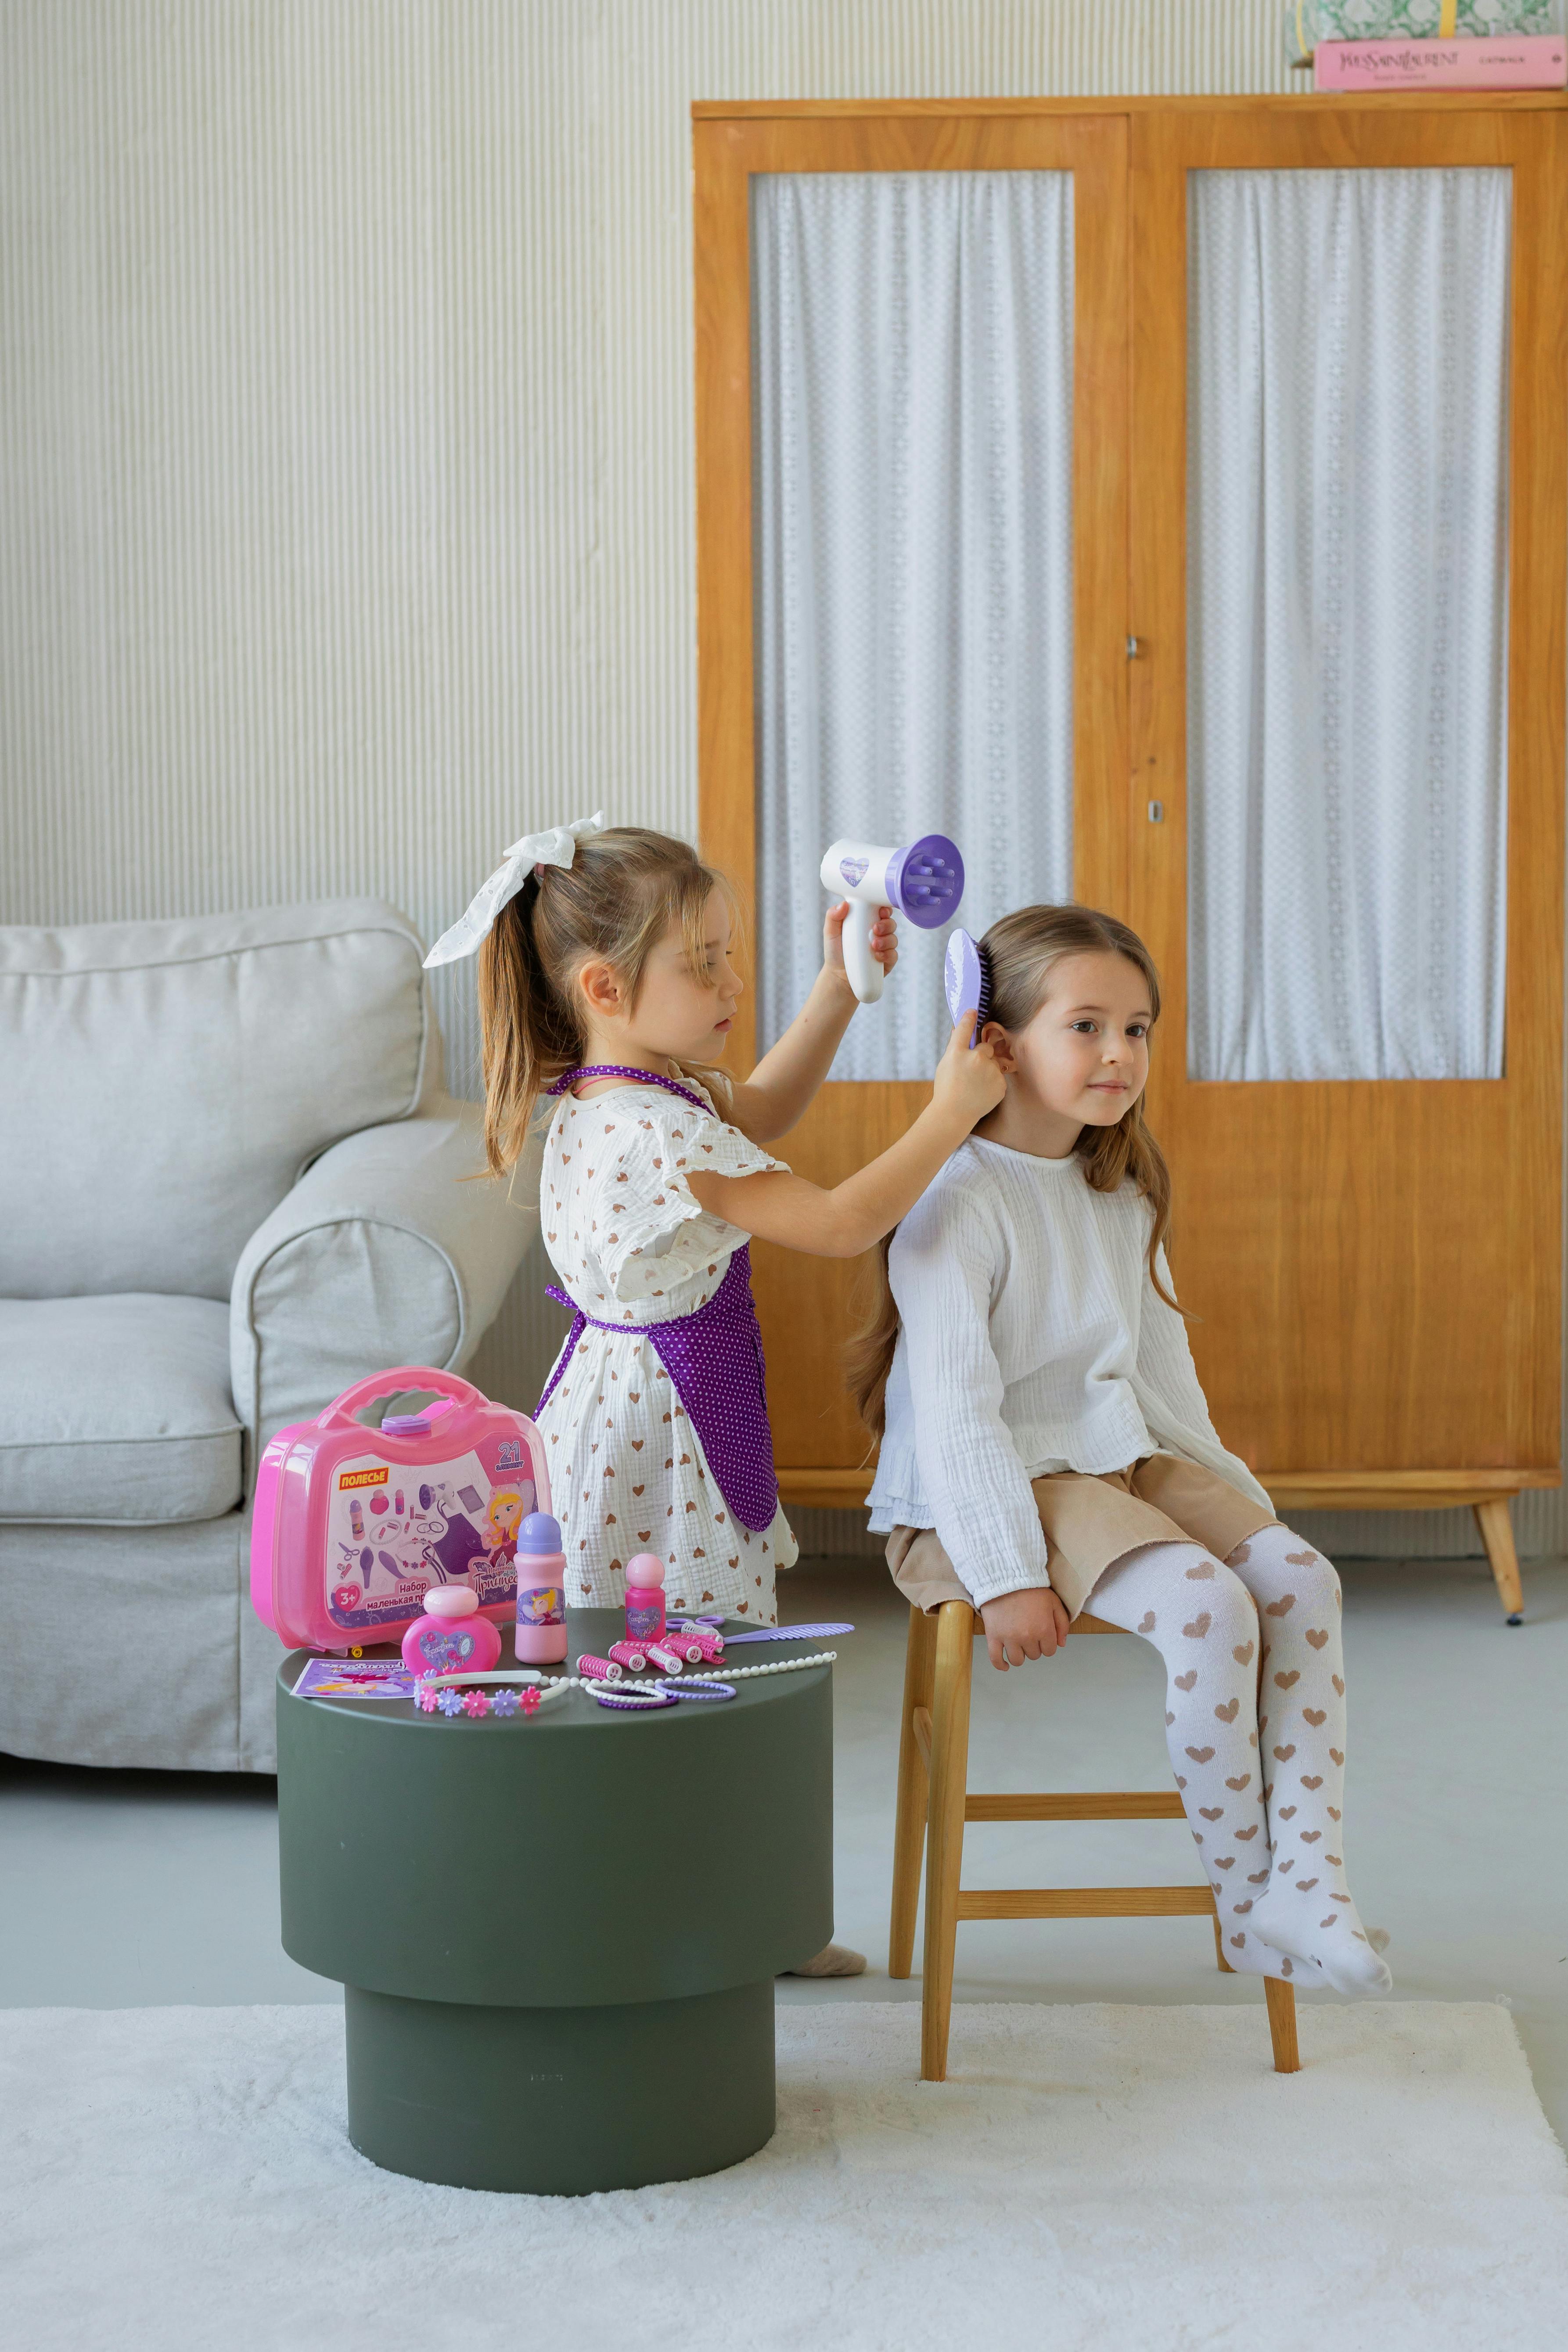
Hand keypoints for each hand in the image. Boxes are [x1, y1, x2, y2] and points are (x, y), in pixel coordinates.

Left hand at [824, 899, 897, 989]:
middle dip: (886, 924)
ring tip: (874, 945)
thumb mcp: (830, 932)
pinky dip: (887, 954)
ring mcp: (884, 946)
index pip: (880, 910)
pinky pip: (893, 955)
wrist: (838, 975)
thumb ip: (832, 916)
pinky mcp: (887, 960)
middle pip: (890, 923)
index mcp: (866, 921)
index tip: (881, 911)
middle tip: (875, 929)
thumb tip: (844, 904)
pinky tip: (877, 956)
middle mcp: (878, 932)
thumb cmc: (835, 951)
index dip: (884, 908)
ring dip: (886, 940)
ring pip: (893, 938)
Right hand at [931, 1014, 1006, 1130]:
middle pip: (986, 1047)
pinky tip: (981, 1091)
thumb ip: (954, 1047)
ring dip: (988, 1069)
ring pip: (994, 1063)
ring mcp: (990, 1071)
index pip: (963, 1029)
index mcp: (957, 1053)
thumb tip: (958, 1029)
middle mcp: (976, 1059)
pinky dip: (992, 1082)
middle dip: (982, 1055)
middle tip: (972, 1069)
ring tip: (975, 1084)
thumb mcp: (944, 1065)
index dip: (968, 1018)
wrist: (955, 1114)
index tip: (973, 1010)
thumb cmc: (946, 1089)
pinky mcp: (1001, 1084)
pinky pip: (999, 1077)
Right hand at [980, 1587, 1070, 1669]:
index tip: (1043, 1634)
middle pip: (1034, 1655)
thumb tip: (1061, 1644)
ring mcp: (1009, 1638)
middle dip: (1034, 1646)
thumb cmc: (1031, 1589)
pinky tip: (1006, 1665)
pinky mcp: (993, 1637)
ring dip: (1020, 1655)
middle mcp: (1027, 1637)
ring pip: (1017, 1660)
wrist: (1006, 1577)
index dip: (1047, 1644)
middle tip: (1030, 1632)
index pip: (1050, 1651)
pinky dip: (1001, 1665)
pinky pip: (996, 1659)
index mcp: (1044, 1629)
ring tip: (1019, 1643)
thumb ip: (1062, 1624)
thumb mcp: (1054, 1602)